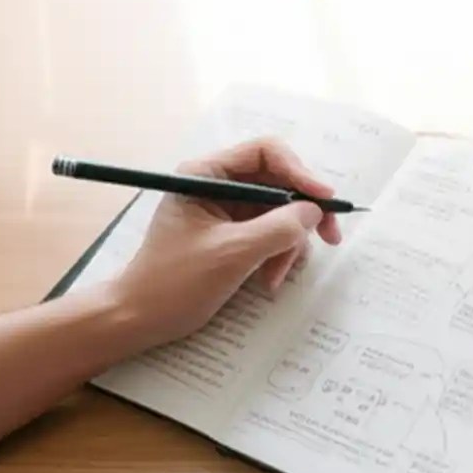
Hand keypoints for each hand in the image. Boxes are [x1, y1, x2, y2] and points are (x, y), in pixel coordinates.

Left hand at [112, 138, 341, 349]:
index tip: (324, 201)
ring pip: (282, 213)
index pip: (266, 153)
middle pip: (281, 183)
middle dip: (303, 214)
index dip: (300, 172)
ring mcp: (229, 211)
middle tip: (330, 239)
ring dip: (289, 245)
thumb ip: (278, 228)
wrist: (141, 319)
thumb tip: (315, 212)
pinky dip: (279, 256)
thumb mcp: (233, 253)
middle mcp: (220, 185)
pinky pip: (273, 235)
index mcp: (207, 174)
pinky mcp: (235, 235)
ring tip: (276, 275)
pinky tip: (268, 279)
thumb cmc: (175, 283)